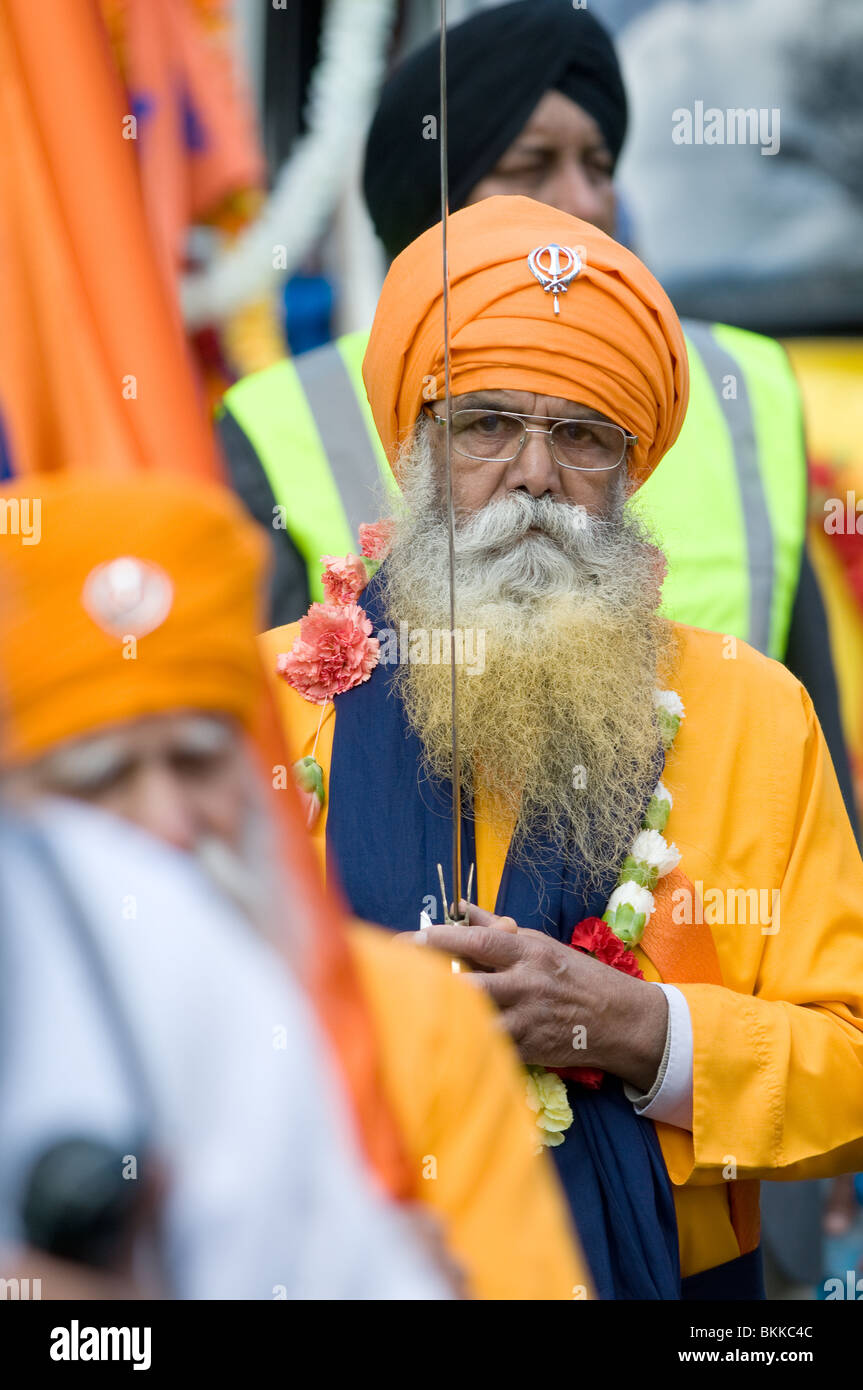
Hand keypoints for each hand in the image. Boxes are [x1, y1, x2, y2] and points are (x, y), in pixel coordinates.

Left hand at [416, 902, 667, 1091]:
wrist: (620, 1018)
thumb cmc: (574, 975)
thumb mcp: (540, 944)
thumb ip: (496, 928)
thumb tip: (459, 908)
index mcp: (526, 952)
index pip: (476, 942)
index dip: (438, 939)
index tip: (405, 939)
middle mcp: (525, 983)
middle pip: (469, 983)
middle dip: (430, 980)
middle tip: (393, 978)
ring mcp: (527, 1018)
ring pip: (476, 1019)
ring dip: (444, 1016)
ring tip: (406, 1013)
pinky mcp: (529, 1048)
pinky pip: (490, 1048)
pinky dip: (465, 1045)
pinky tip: (437, 1045)